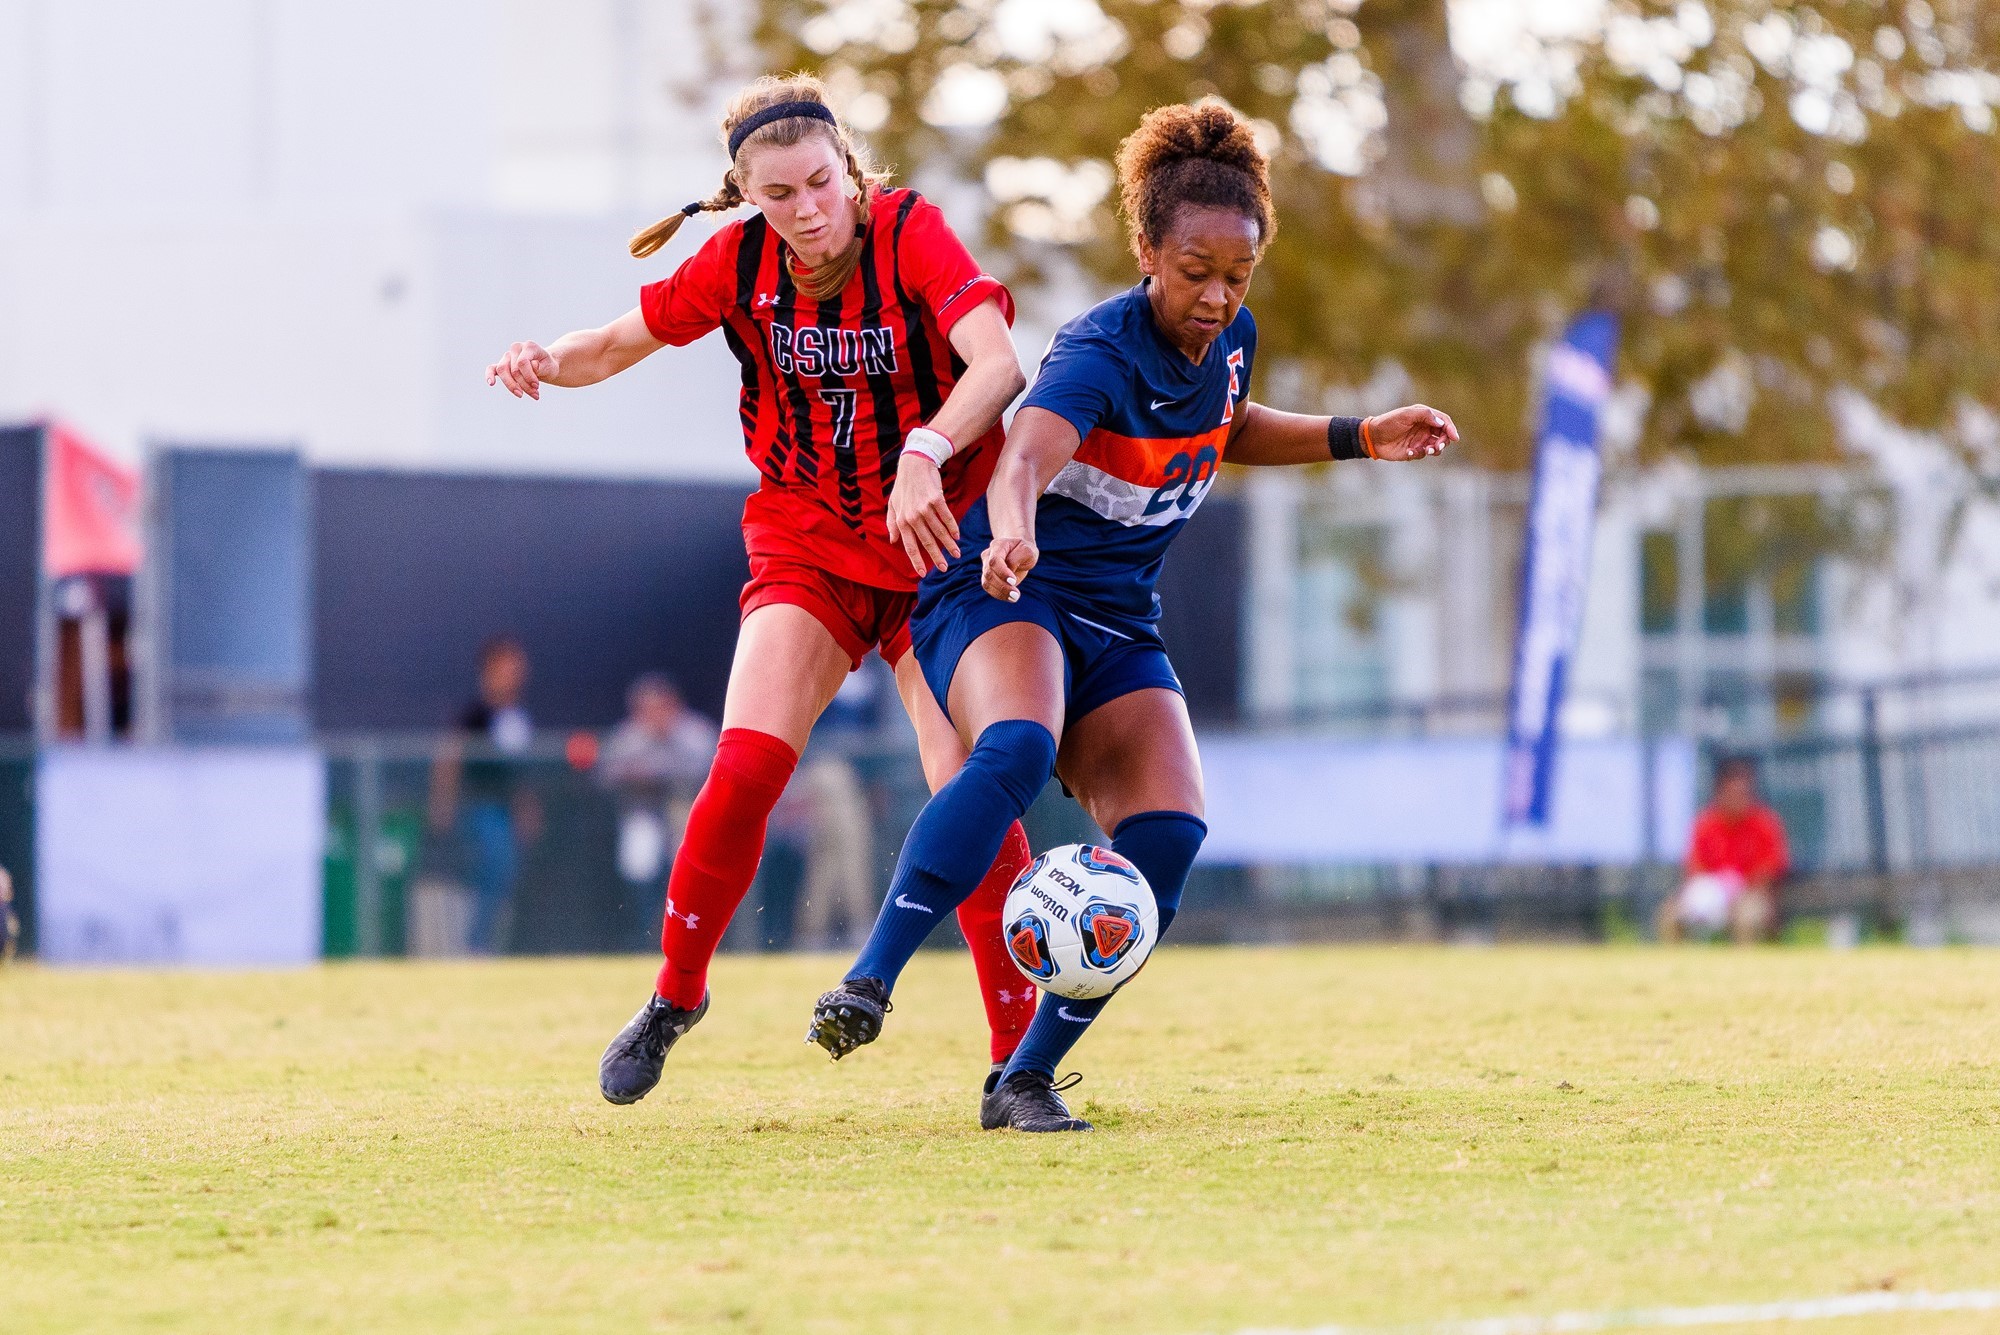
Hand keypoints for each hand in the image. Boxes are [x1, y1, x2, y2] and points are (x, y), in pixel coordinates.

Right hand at [486, 341, 559, 399]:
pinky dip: (489, 375)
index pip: (522, 362)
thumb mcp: (550, 367)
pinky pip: (492, 368)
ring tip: (521, 395)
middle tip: (535, 394)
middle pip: (513, 369)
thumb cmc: (547, 366)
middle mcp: (516, 348)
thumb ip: (541, 367)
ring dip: (512, 386)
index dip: (528, 376)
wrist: (545, 366)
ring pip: (502, 370)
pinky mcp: (502, 364)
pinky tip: (491, 383)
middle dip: (523, 385)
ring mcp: (508, 356)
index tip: (537, 387)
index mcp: (529, 346)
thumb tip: (533, 365)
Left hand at [886, 453, 959, 574]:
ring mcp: (925, 509)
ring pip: (939, 532)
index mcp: (901, 521)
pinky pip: (947, 518)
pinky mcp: (936, 500)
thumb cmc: (903, 486)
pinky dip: (953, 528)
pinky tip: (957, 536)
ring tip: (956, 554)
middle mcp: (912, 517)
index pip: (909, 546)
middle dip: (937, 558)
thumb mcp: (892, 504)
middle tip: (944, 568)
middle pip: (927, 542)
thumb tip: (893, 540)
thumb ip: (891, 523)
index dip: (916, 561)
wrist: (914, 464)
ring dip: (949, 545)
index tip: (922, 574)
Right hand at [981, 536, 1035, 600]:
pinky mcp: (988, 577)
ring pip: (986, 582)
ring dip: (1000, 592)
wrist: (1019, 549)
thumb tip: (1009, 573)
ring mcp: (986, 566)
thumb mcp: (1028, 551)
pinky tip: (1010, 597)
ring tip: (1015, 597)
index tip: (1013, 581)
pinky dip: (999, 595)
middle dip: (1002, 586)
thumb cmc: (1024, 549)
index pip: (994, 560)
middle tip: (1016, 595)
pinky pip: (989, 588)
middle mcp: (988, 556)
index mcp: (998, 546)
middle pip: (989, 573)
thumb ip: (1017, 559)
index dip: (1002, 572)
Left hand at [1365, 404, 1458, 459]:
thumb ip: (1424, 415)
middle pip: (1443, 435)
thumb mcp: (1405, 414)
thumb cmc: (1388, 423)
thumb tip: (1441, 423)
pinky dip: (1419, 454)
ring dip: (1434, 449)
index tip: (1454, 437)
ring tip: (1426, 450)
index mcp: (1424, 416)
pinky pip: (1423, 454)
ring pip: (1436, 447)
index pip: (1443, 421)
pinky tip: (1408, 451)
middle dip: (1443, 441)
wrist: (1373, 437)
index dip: (1451, 429)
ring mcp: (1420, 440)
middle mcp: (1425, 428)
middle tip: (1436, 446)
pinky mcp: (1414, 451)